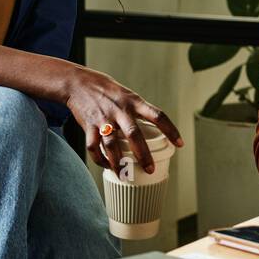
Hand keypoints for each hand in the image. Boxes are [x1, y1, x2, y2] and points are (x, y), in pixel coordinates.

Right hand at [63, 66, 183, 174]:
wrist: (78, 83)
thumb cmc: (107, 90)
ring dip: (118, 163)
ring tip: (125, 175)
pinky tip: (107, 166)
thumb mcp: (128, 95)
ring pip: (111, 145)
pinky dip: (100, 159)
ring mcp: (103, 119)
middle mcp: (120, 111)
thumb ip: (139, 110)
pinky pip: (93, 147)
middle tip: (150, 169)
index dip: (171, 130)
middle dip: (143, 154)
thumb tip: (154, 126)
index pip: (157, 115)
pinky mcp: (88, 126)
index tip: (180, 144)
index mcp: (134, 102)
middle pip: (134, 134)